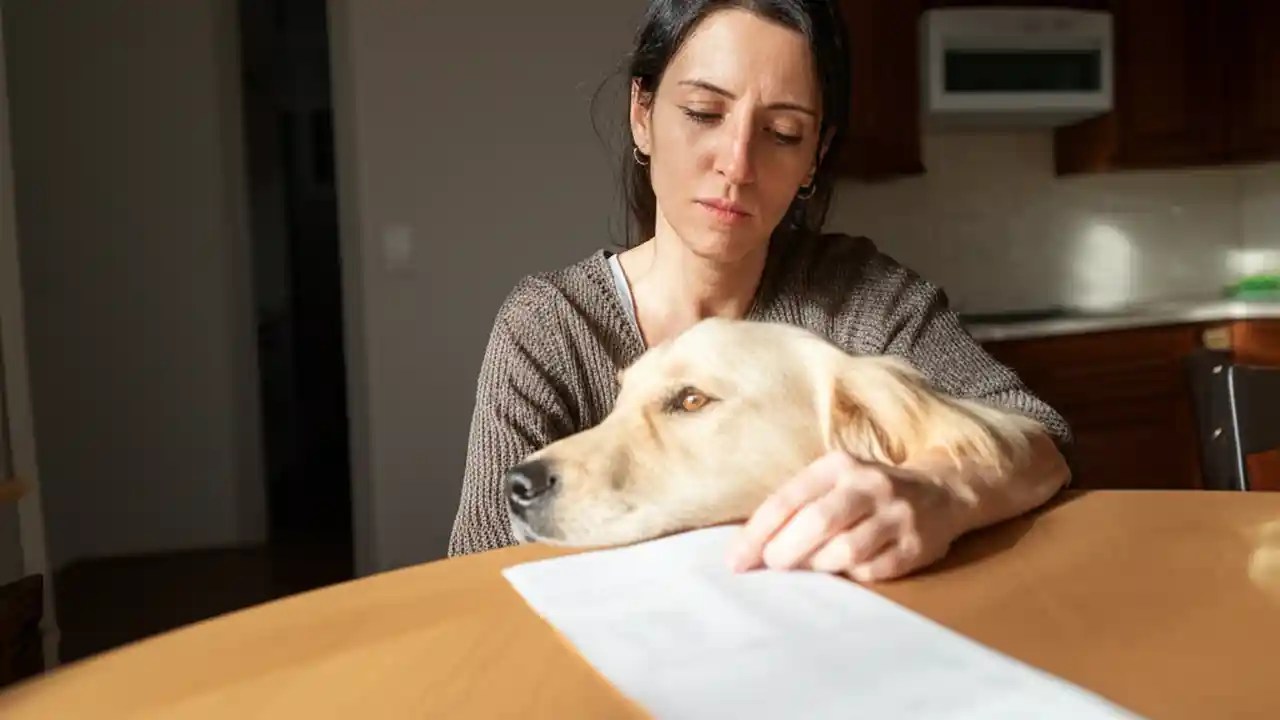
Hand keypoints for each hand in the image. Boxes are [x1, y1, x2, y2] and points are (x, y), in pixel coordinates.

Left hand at [727, 450, 965, 581]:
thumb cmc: (865, 493)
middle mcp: (869, 485)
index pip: (789, 499)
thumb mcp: (831, 482)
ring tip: (811, 567)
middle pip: (818, 522)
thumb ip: (796, 506)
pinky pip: (873, 570)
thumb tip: (750, 548)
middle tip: (772, 566)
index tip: (736, 560)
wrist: (940, 493)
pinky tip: (848, 570)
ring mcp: (896, 515)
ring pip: (846, 550)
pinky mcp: (916, 546)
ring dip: (819, 566)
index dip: (758, 532)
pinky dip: (853, 575)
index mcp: (838, 465)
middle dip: (785, 551)